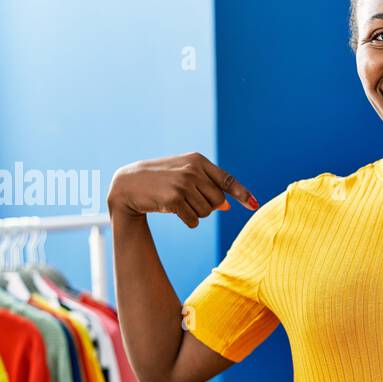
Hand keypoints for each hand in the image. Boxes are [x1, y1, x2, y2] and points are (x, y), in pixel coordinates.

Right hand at [108, 152, 258, 228]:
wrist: (128, 184)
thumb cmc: (159, 180)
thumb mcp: (183, 175)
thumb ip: (207, 186)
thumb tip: (227, 207)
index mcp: (198, 160)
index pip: (227, 179)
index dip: (242, 193)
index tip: (255, 205)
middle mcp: (193, 170)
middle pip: (218, 201)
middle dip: (207, 206)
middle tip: (187, 200)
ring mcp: (184, 184)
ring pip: (207, 212)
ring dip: (195, 213)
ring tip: (178, 203)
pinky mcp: (174, 199)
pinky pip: (194, 220)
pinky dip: (188, 221)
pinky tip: (174, 211)